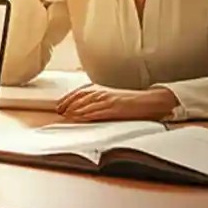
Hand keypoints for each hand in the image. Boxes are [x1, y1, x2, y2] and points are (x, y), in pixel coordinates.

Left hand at [57, 85, 178, 121]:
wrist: (149, 102)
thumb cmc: (130, 102)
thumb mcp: (111, 98)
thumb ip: (97, 102)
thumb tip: (83, 110)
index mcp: (101, 89)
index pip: (79, 92)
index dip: (67, 99)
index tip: (58, 106)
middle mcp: (102, 92)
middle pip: (79, 96)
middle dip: (67, 104)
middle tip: (58, 112)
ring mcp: (108, 99)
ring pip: (86, 103)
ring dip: (74, 109)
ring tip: (65, 115)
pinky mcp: (114, 107)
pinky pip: (96, 111)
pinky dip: (85, 114)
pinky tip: (78, 117)